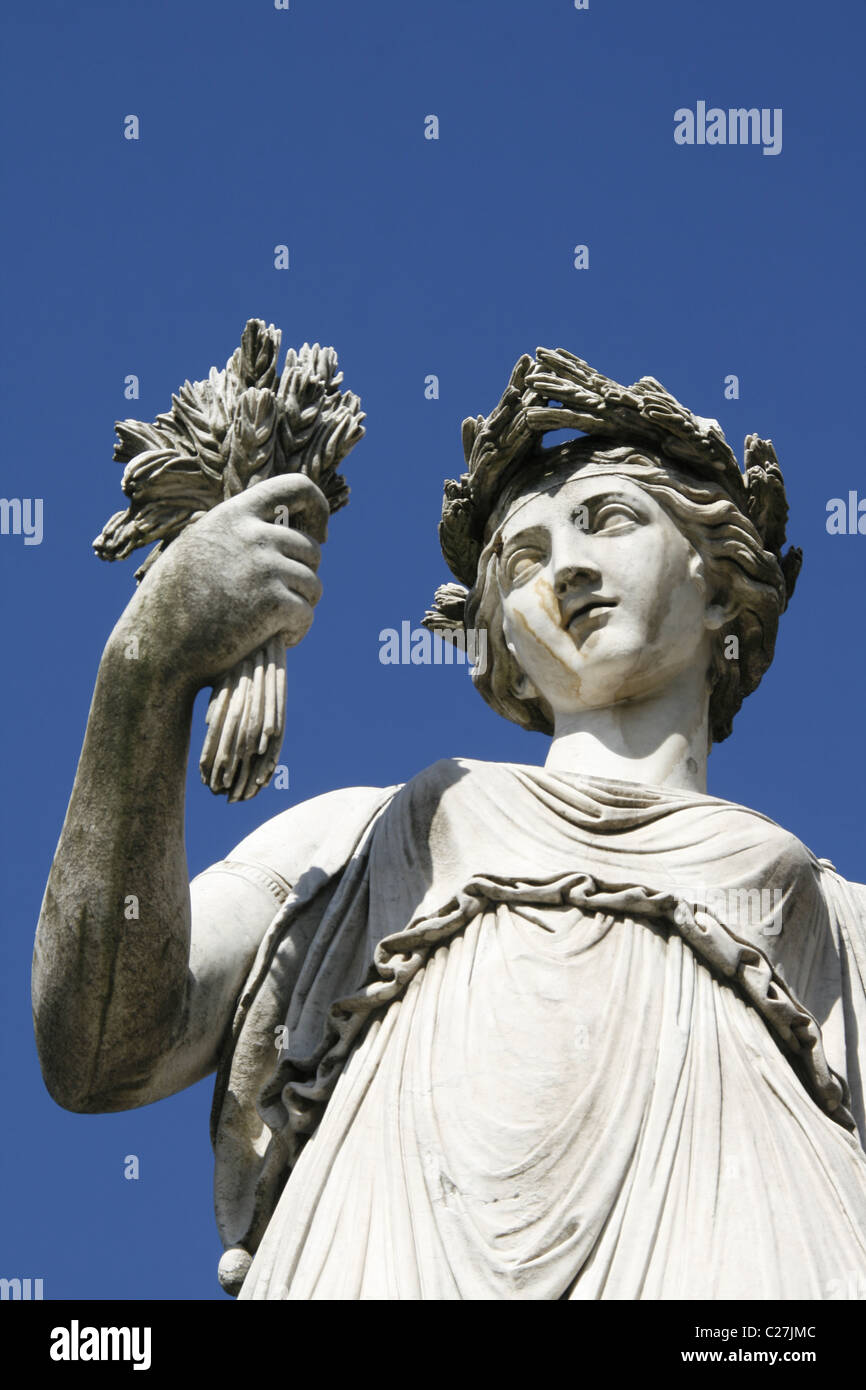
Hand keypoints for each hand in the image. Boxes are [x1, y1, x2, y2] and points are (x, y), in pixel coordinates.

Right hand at [113, 474, 328, 691]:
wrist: (156, 649)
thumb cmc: (171, 605)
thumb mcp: (195, 549)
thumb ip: (233, 533)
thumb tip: (275, 527)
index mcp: (233, 515)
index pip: (297, 486)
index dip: (317, 508)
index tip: (318, 534)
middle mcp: (252, 535)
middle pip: (311, 549)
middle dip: (302, 577)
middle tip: (281, 601)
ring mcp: (264, 568)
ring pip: (313, 584)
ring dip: (301, 605)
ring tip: (274, 623)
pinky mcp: (273, 604)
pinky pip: (306, 614)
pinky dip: (297, 631)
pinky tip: (275, 640)